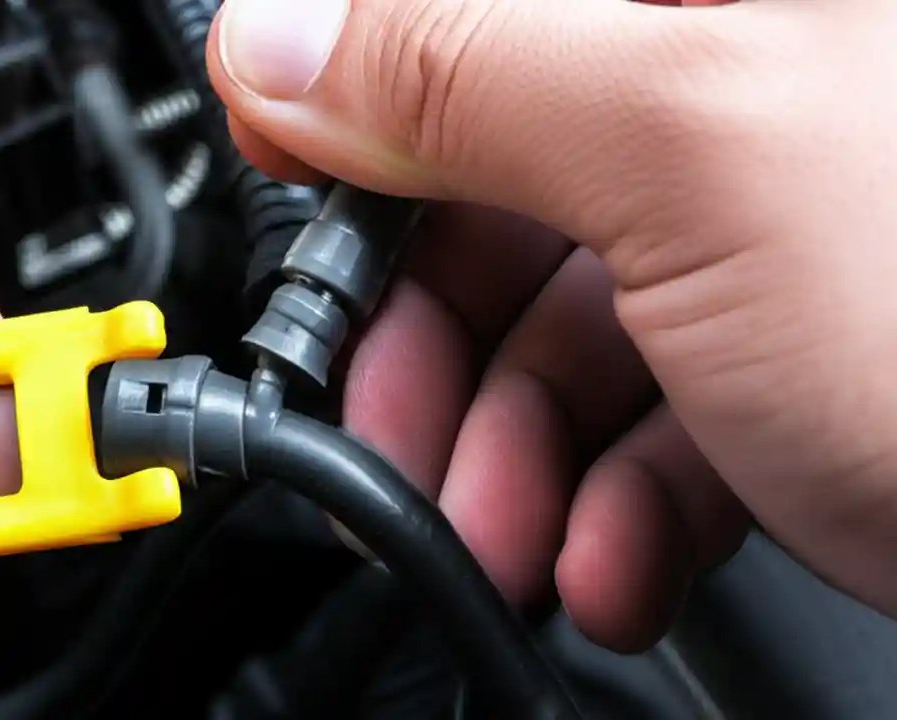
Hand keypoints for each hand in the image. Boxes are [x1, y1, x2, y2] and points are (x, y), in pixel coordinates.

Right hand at [207, 0, 896, 650]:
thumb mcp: (690, 146)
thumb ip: (459, 69)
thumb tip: (281, 41)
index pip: (477, 6)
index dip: (361, 76)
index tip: (294, 166)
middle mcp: (752, 83)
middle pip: (506, 173)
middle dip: (432, 325)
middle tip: (390, 417)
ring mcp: (776, 225)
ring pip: (568, 314)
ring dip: (508, 446)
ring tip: (508, 531)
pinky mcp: (801, 354)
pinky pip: (655, 406)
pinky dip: (608, 496)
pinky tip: (609, 556)